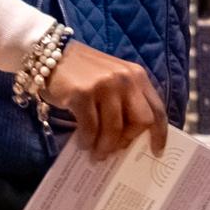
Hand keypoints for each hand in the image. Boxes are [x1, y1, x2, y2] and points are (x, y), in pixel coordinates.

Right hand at [43, 40, 166, 158]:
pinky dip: (87, 141)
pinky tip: (83, 144)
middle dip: (128, 141)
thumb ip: (124, 102)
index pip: (157, 109)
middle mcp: (125, 79)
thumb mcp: (112, 80)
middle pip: (141, 121)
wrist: (49, 54)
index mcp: (137, 76)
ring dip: (104, 147)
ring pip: (114, 129)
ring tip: (96, 154)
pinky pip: (90, 128)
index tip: (156, 152)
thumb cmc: (83, 73)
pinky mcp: (83, 94)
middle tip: (115, 150)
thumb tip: (126, 140)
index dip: (160, 134)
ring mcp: (104, 85)